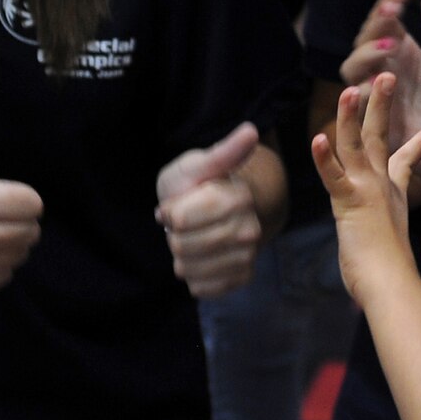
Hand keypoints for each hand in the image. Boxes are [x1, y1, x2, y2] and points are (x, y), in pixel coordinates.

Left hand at [156, 122, 262, 298]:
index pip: (179, 219)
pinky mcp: (241, 277)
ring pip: (188, 270)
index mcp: (238, 197)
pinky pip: (201, 288)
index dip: (169, 212)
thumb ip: (222, 153)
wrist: (216, 211)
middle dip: (173, 234)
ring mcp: (247, 255)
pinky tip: (198, 260)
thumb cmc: (199, 185)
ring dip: (180, 256)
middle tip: (184, 224)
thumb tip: (250, 131)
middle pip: (181, 247)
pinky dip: (191, 276)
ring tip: (191, 240)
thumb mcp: (198, 164)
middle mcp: (249, 229)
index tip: (177, 204)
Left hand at [311, 73, 420, 310]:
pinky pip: (334, 175)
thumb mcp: (392, 241)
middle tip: (386, 75)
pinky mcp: (350, 202)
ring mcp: (366, 190)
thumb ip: (392, 237)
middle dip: (381, 104)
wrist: (391, 283)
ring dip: (351, 116)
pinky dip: (325, 158)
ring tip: (350, 89)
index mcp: (390, 192)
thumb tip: (399, 253)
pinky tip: (317, 139)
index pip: (404, 159)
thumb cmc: (388, 271)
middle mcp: (380, 184)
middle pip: (378, 136)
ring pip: (355, 145)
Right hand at [337, 0, 420, 200]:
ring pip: (354, 73)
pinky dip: (363, 95)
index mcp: (402, 54)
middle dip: (374, 27)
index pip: (384, 22)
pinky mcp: (378, 125)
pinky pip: (359, 110)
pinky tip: (376, 83)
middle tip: (392, 14)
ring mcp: (379, 98)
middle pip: (362, 44)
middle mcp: (385, 73)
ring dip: (367, 57)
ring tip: (390, 46)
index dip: (387, 4)